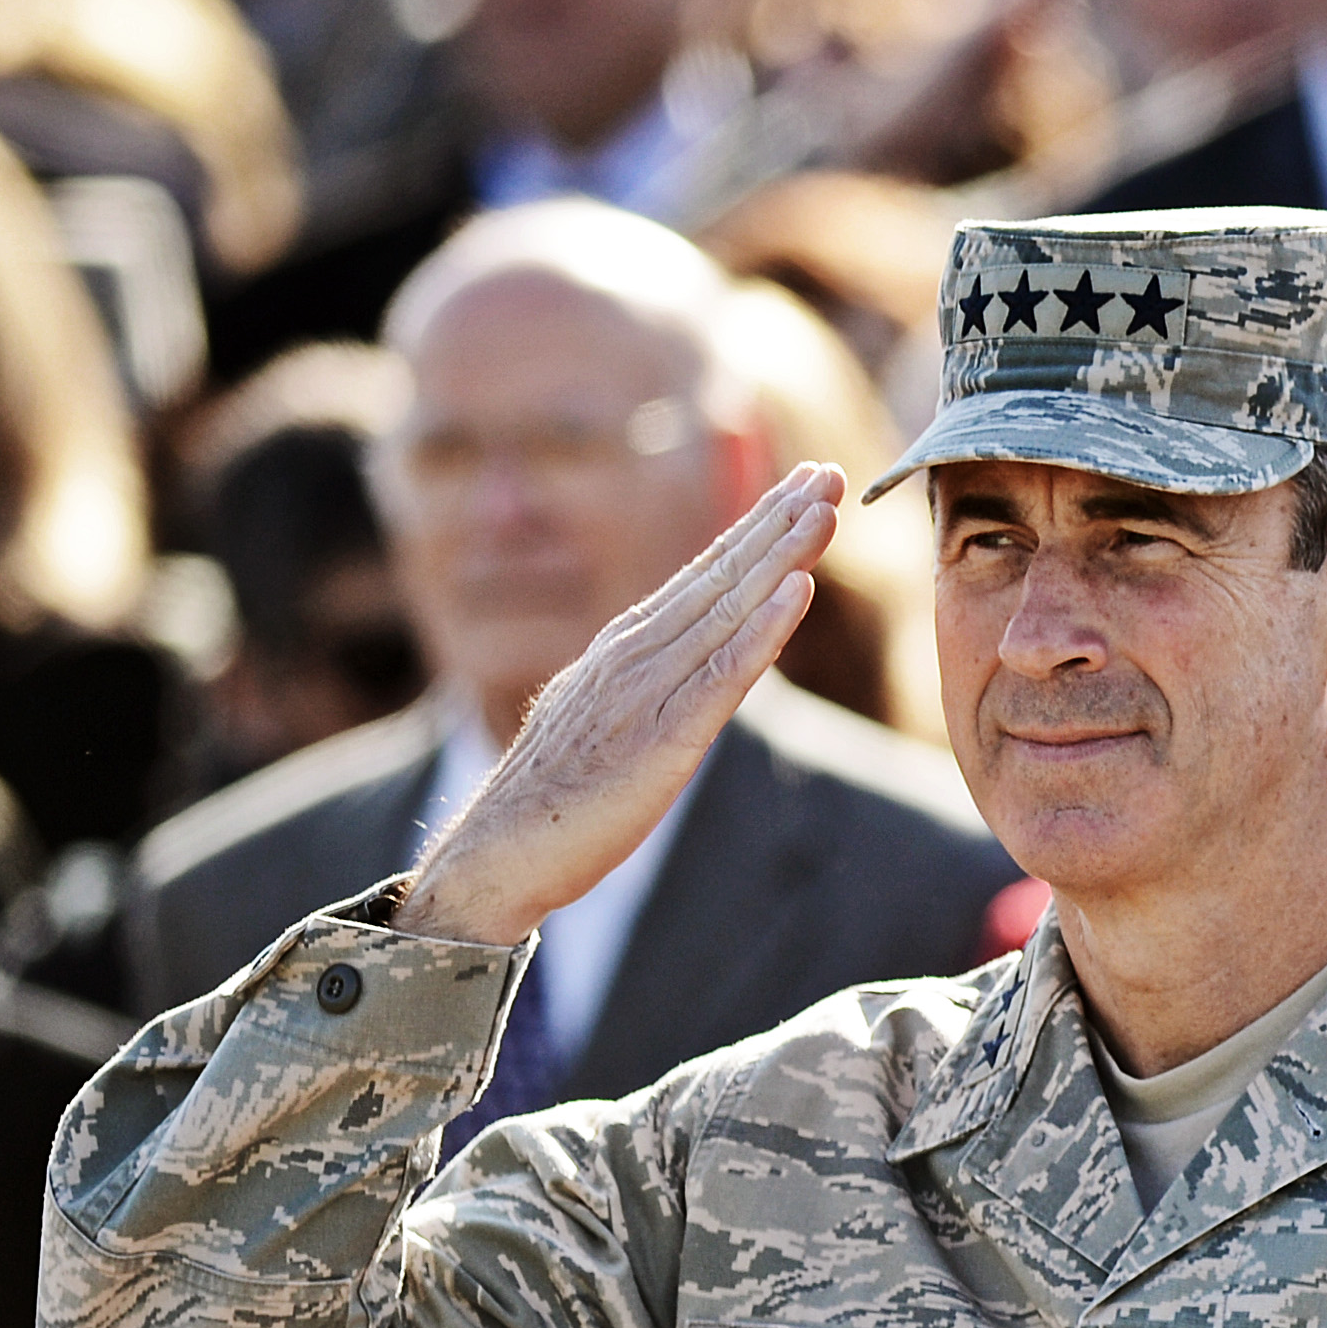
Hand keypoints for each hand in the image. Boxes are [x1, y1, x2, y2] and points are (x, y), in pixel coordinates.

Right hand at [401, 465, 842, 947]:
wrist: (498, 853)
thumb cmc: (551, 798)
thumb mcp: (601, 719)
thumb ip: (640, 683)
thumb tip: (675, 659)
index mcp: (624, 650)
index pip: (701, 577)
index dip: (755, 531)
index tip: (799, 491)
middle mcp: (636, 655)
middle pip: (720, 576)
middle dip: (779, 522)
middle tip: (828, 474)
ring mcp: (648, 691)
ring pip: (728, 609)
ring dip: (782, 555)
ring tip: (825, 509)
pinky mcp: (663, 739)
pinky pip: (723, 674)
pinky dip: (764, 630)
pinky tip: (799, 590)